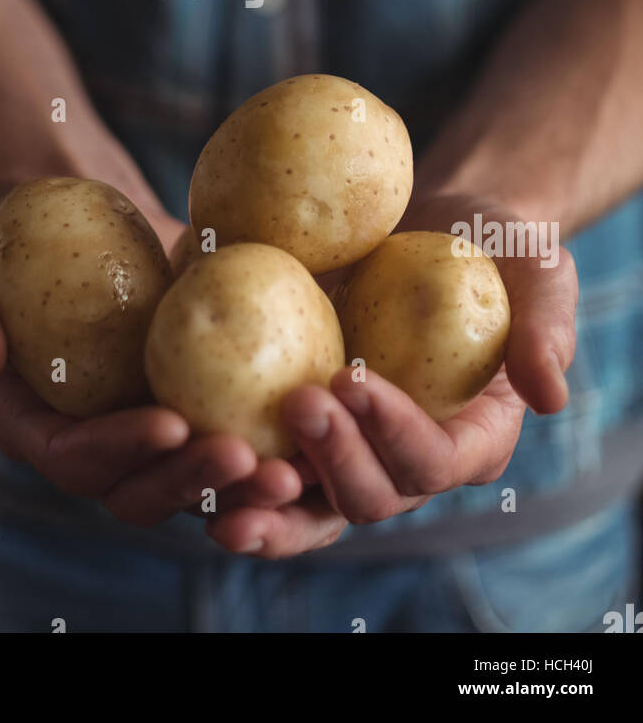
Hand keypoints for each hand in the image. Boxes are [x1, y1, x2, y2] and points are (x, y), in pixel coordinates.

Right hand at [0, 203, 302, 526]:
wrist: (83, 212)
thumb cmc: (12, 232)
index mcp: (33, 421)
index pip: (70, 458)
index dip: (116, 452)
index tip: (168, 420)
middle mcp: (94, 440)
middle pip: (138, 491)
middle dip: (189, 484)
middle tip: (243, 458)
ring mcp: (150, 426)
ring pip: (194, 485)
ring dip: (240, 489)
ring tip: (294, 469)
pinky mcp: (201, 400)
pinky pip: (236, 440)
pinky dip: (273, 448)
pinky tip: (320, 430)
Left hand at [206, 193, 577, 558]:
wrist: (429, 223)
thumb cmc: (492, 245)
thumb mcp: (537, 268)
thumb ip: (546, 325)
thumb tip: (550, 395)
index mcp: (469, 437)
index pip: (434, 459)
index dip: (395, 434)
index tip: (356, 378)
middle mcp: (404, 458)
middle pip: (368, 496)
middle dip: (331, 462)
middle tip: (295, 402)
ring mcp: (347, 447)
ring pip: (306, 506)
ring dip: (266, 506)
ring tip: (219, 487)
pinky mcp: (297, 424)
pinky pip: (261, 461)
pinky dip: (225, 468)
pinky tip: (178, 443)